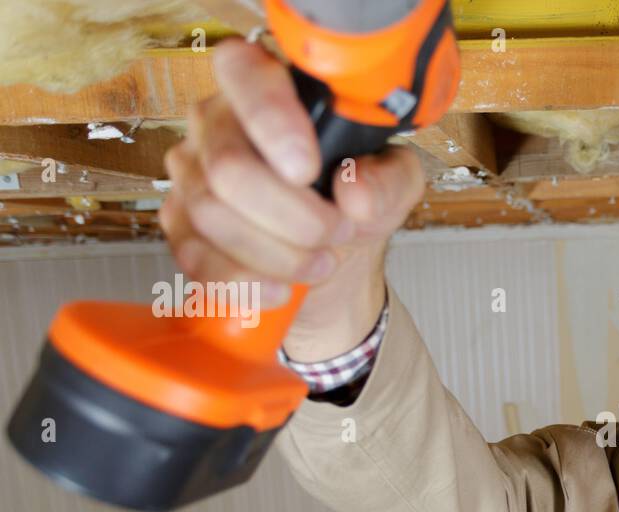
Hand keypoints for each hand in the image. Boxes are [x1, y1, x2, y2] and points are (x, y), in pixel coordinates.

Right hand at [160, 38, 424, 357]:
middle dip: (296, 218)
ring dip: (280, 255)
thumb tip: (355, 194)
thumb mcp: (394, 185)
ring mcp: (191, 174)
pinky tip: (282, 287)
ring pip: (213, 217)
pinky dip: (247, 283)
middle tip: (339, 232)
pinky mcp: (179, 226)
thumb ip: (388, 179)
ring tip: (321, 261)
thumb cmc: (354, 205)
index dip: (270, 119)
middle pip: (228, 167)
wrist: (334, 261)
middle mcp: (217, 123)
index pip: (242, 72)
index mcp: (268, 88)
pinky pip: (197, 258)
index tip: (307, 169)